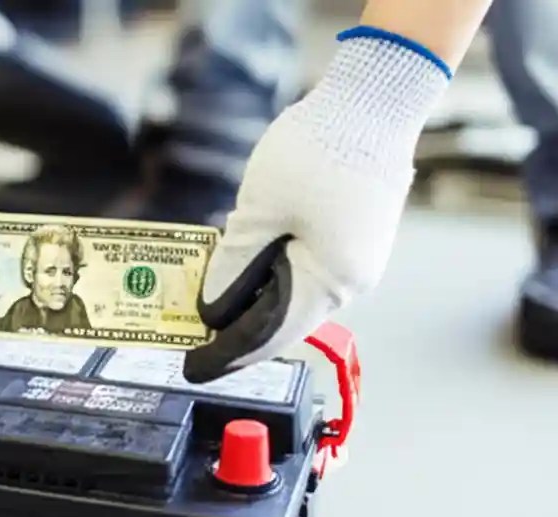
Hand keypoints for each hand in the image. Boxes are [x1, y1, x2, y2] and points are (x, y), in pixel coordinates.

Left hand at [183, 30, 450, 383]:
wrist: (373, 98)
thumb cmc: (317, 151)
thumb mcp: (259, 210)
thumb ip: (234, 264)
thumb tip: (213, 309)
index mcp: (330, 281)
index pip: (270, 335)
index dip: (228, 354)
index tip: (193, 368)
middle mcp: (350, 278)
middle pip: (282, 317)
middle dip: (235, 328)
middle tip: (192, 340)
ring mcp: (355, 255)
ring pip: (292, 291)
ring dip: (251, 299)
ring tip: (207, 308)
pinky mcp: (351, 232)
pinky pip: (304, 266)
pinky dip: (268, 272)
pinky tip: (239, 268)